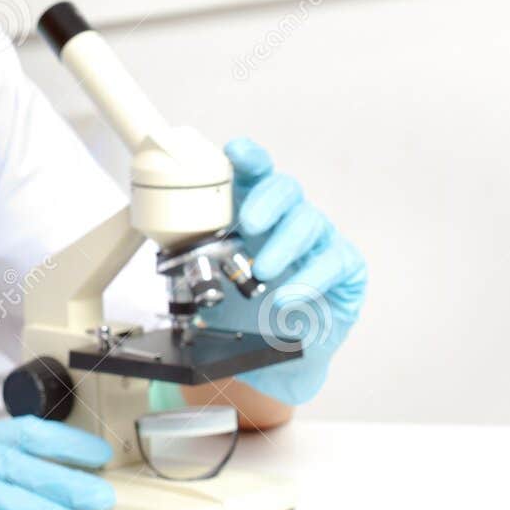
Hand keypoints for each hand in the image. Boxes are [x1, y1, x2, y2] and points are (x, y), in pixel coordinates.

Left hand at [201, 138, 366, 404]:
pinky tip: (286, 298)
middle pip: (286, 189)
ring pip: (309, 223)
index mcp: (256, 213)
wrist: (275, 357)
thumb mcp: (212, 280)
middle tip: (249, 225)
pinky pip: (333, 262)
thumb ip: (194, 255)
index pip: (255, 175)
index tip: (235, 151)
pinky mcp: (345, 267)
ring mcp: (320, 239)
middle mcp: (289, 218)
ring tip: (262, 271)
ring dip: (283, 246)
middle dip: (266, 202)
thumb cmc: (245, 309)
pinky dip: (308, 280)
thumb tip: (164, 242)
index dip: (249, 159)